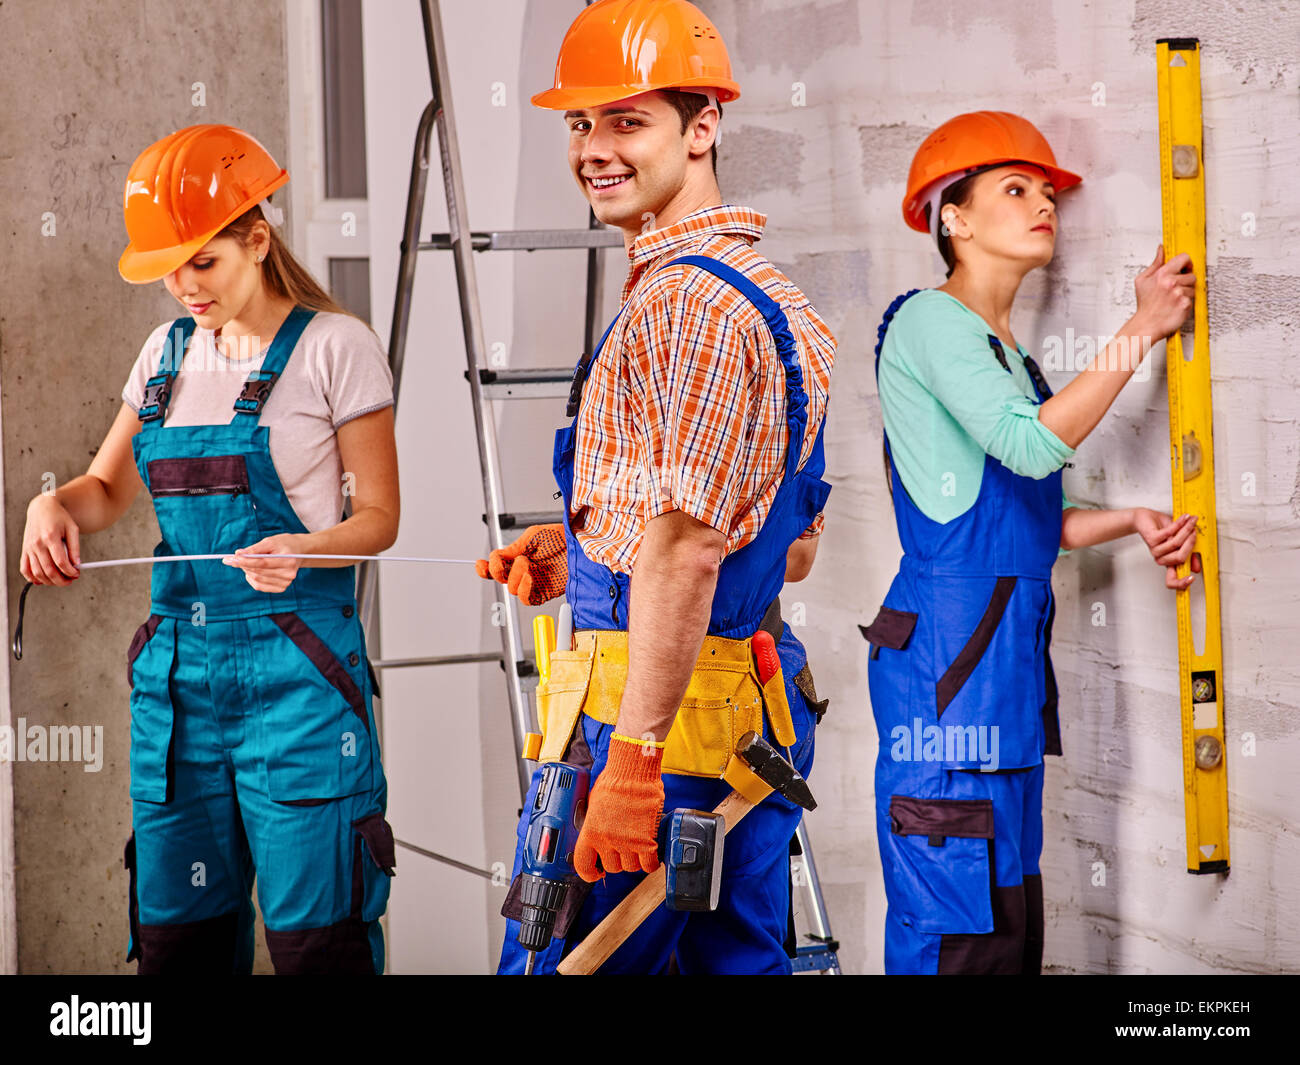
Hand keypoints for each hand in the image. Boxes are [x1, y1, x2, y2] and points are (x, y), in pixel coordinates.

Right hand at [21, 495, 80, 585]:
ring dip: (49, 581)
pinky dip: (32, 578)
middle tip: (70, 580)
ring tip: (60, 580)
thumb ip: (75, 547)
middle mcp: (37, 544)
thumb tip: (77, 564)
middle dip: (61, 580)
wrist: (42, 508)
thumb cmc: (59, 517)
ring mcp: (29, 548)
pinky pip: (25, 569)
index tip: (77, 574)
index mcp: (50, 537)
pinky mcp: (24, 550)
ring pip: (37, 573)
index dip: (70, 572)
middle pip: (48, 570)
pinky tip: (43, 580)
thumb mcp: (72, 529)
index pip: (61, 562)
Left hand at [223, 533, 305, 592]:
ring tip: (246, 563)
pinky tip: (252, 572)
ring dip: (247, 571)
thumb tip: (238, 554)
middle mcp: (289, 573)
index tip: (231, 558)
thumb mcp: (269, 542)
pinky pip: (260, 586)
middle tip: (233, 559)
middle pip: (259, 572)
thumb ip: (254, 549)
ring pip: (257, 579)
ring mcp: (286, 582)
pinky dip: (252, 579)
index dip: (245, 561)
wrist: (298, 551)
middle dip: (243, 565)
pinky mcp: (282, 588)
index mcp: (288, 560)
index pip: (263, 563)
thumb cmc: (282, 544)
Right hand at [475, 523, 567, 605]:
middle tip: (520, 558)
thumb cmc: (560, 536)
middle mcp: (523, 571)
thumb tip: (497, 557)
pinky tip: (530, 578)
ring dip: (517, 577)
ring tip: (529, 564)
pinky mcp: (545, 592)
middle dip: (502, 570)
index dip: (485, 569)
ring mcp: (534, 582)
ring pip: (513, 589)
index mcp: (516, 557)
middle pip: (500, 579)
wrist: (579, 543)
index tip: (482, 564)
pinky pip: (528, 599)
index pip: (495, 568)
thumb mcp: (533, 535)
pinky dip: (525, 590)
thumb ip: (514, 547)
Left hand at [573, 734, 664, 881]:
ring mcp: (627, 842)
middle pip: (612, 867)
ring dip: (635, 859)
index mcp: (590, 831)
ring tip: (638, 846)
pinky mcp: (646, 840)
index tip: (597, 872)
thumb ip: (594, 824)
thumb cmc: (614, 780)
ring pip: (631, 867)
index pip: (583, 864)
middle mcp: (607, 840)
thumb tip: (597, 836)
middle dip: (618, 860)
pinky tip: (651, 854)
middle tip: (624, 849)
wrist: (633, 770)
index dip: (590, 873)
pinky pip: (649, 864)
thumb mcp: (594, 803)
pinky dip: (651, 862)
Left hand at [1133, 508, 1200, 589]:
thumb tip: (1196, 569)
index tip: (1192, 579)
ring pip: (1176, 544)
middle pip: (1180, 558)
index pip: (1171, 580)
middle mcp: (1160, 558)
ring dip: (1187, 530)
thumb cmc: (1162, 529)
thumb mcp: (1180, 542)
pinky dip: (1180, 524)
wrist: (1145, 518)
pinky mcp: (1151, 539)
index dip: (1181, 583)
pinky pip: (1170, 532)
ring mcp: (1155, 550)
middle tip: (1194, 532)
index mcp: (1168, 562)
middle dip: (1191, 543)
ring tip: (1190, 521)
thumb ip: (1188, 554)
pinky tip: (1185, 518)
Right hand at [1134, 244, 1195, 340]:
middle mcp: (1171, 283)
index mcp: (1161, 274)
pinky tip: (1176, 305)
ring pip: (1193, 287)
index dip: (1186, 263)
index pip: (1183, 258)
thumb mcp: (1142, 281)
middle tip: (1175, 289)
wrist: (1146, 325)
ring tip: (1174, 299)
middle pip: (1191, 274)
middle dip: (1185, 281)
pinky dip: (1186, 302)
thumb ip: (1155, 263)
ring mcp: (1179, 294)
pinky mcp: (1185, 304)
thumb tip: (1161, 250)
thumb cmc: (1145, 305)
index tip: (1184, 268)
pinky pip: (1193, 298)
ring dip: (1186, 292)